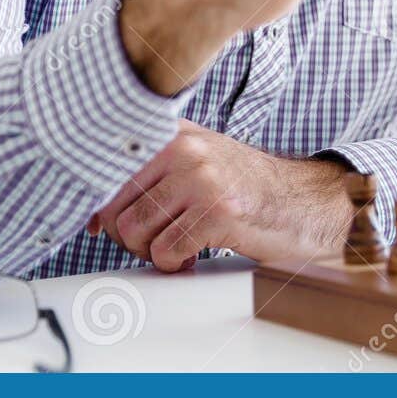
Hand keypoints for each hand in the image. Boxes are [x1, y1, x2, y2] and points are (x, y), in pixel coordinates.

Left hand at [87, 120, 352, 271]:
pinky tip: (195, 255)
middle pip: (115, 208)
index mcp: (174, 133)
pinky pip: (166, 252)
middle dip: (129, 238)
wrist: (301, 202)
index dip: (99, 208)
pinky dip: (175, 264)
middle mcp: (185, 149)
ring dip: (152, 252)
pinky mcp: (219, 213)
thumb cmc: (245, 188)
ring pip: (135, 232)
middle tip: (156, 242)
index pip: (107, 171)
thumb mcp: (197, 162)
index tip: (100, 226)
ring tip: (179, 246)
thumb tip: (95, 214)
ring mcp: (203, 179)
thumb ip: (150, 174)